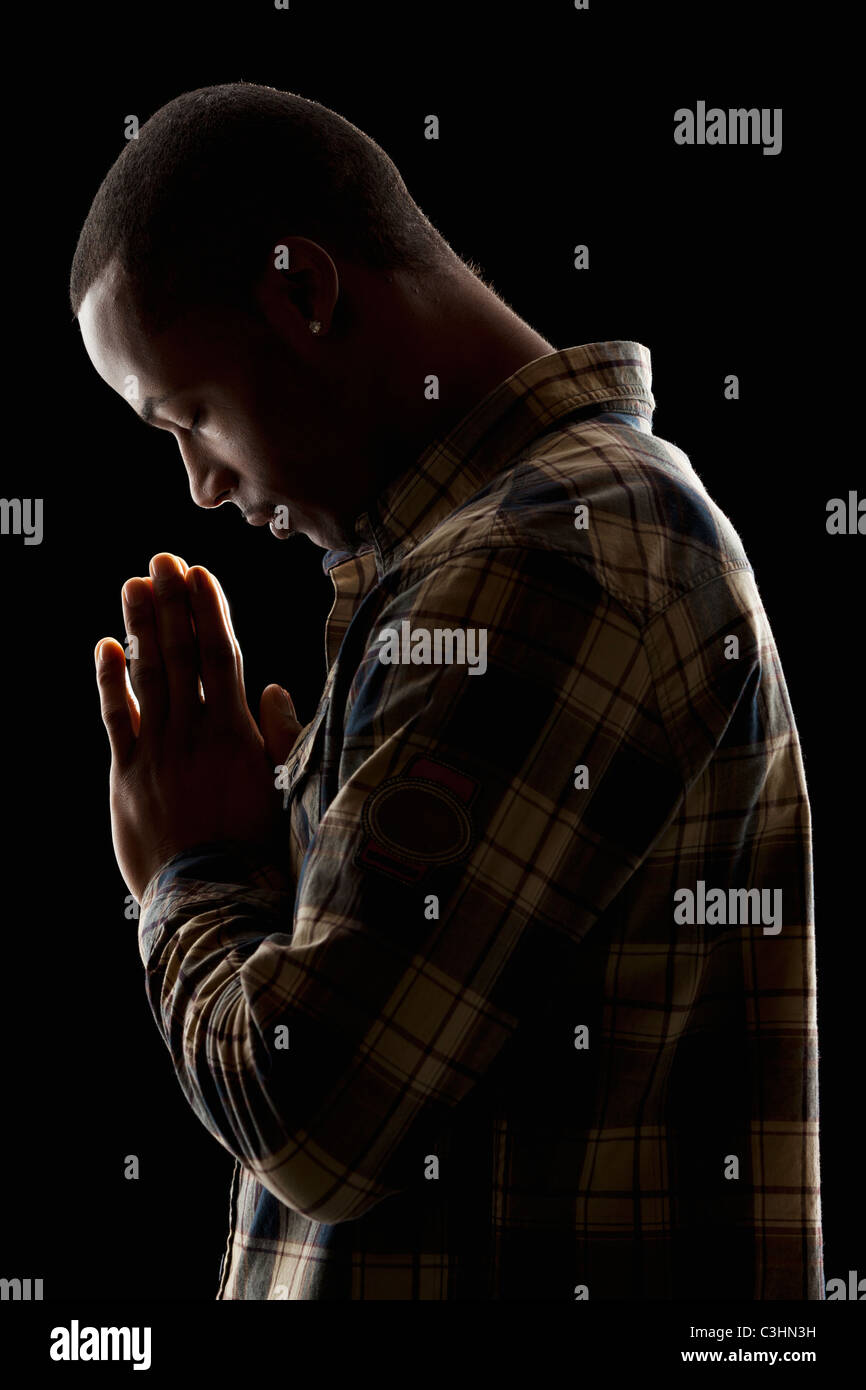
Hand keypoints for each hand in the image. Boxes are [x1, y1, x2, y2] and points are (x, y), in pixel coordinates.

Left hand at [95, 552, 301, 901]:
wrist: (213, 898)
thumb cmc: (258, 849)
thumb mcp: (288, 789)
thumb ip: (283, 736)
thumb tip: (276, 688)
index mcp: (239, 734)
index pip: (223, 657)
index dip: (209, 611)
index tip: (201, 574)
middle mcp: (196, 734)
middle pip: (182, 655)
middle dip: (173, 603)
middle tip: (162, 560)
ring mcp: (158, 753)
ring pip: (149, 676)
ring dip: (141, 627)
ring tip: (135, 585)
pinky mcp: (128, 777)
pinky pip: (116, 718)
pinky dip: (111, 680)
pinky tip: (106, 646)